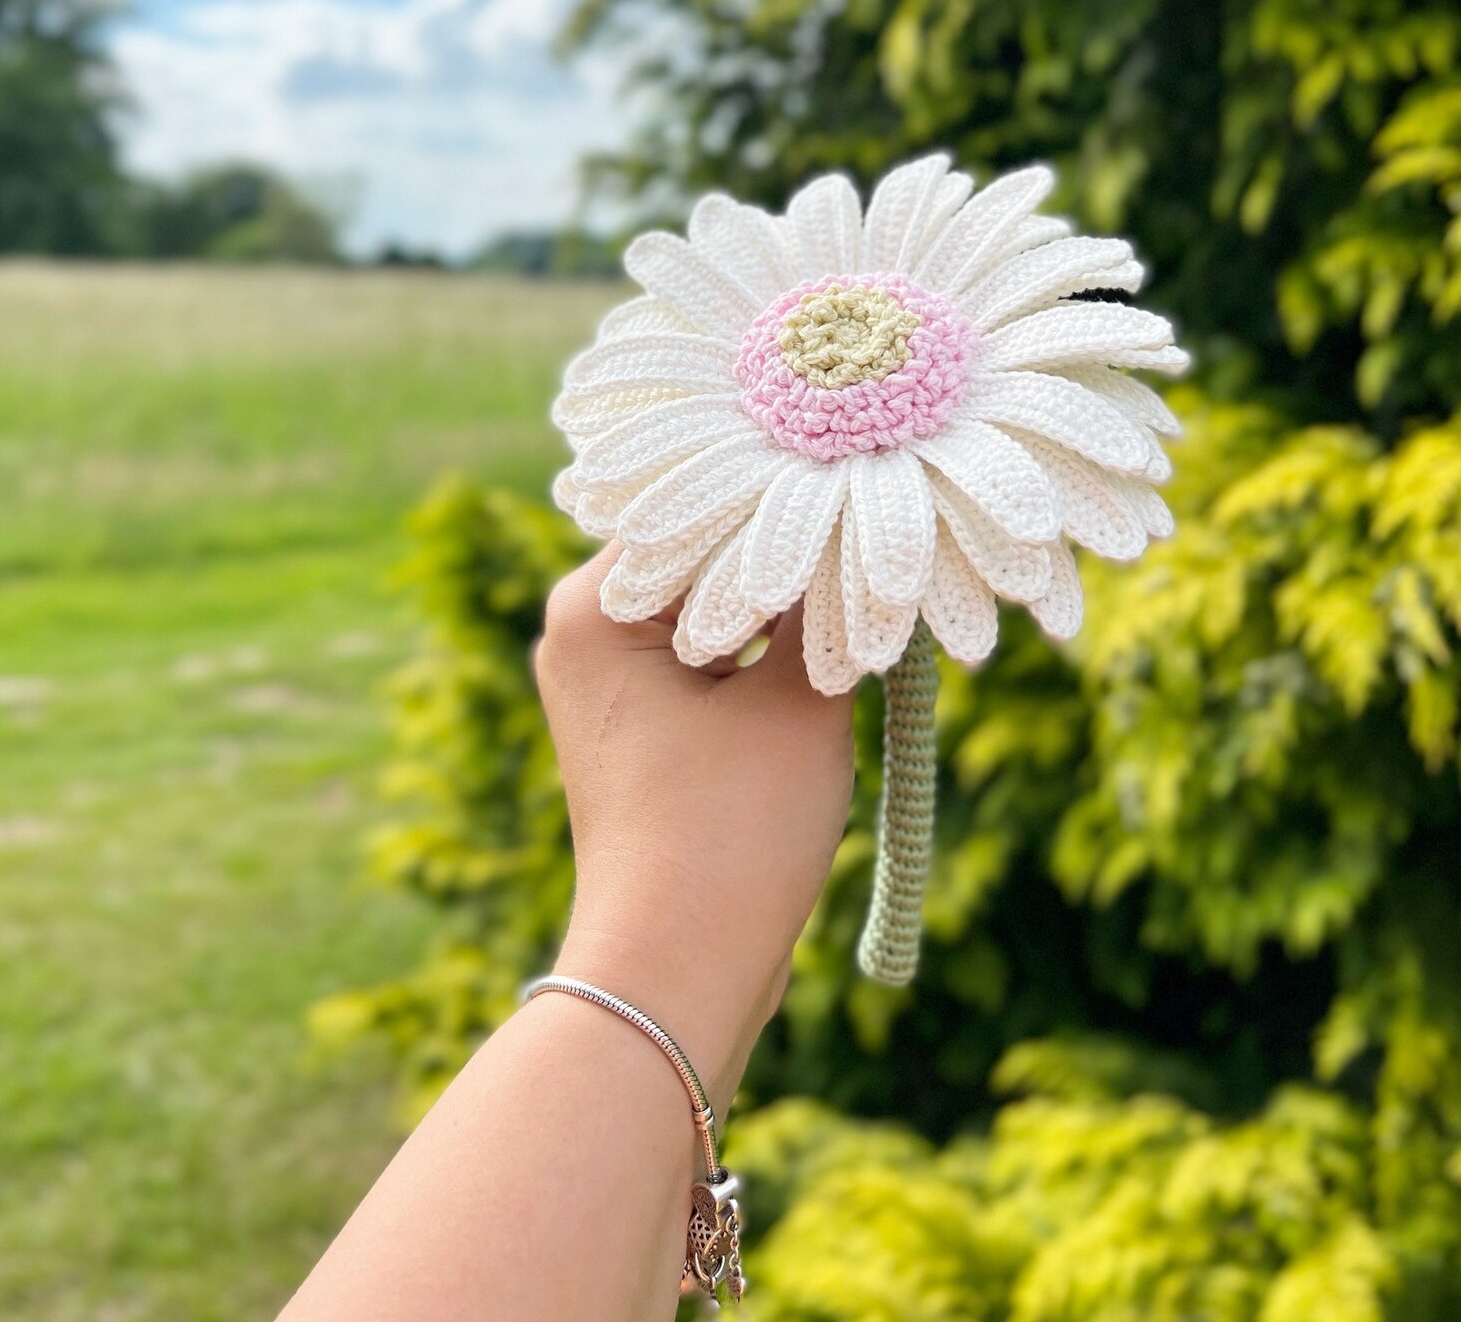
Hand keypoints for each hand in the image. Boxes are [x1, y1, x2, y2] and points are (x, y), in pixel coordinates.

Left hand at [534, 544, 856, 1112]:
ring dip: (787, 611)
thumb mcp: (797, 703)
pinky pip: (711, 661)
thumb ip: (826, 609)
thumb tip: (854, 540)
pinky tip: (837, 652)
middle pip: (705, 554)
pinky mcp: (641, 728)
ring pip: (715, 609)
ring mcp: (609, 683)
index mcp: (595, 605)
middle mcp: (584, 631)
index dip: (787, 497)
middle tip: (876, 536)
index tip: (862, 486)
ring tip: (866, 596)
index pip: (701, 505)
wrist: (677, 973)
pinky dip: (767, 658)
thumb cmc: (728, 832)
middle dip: (790, 556)